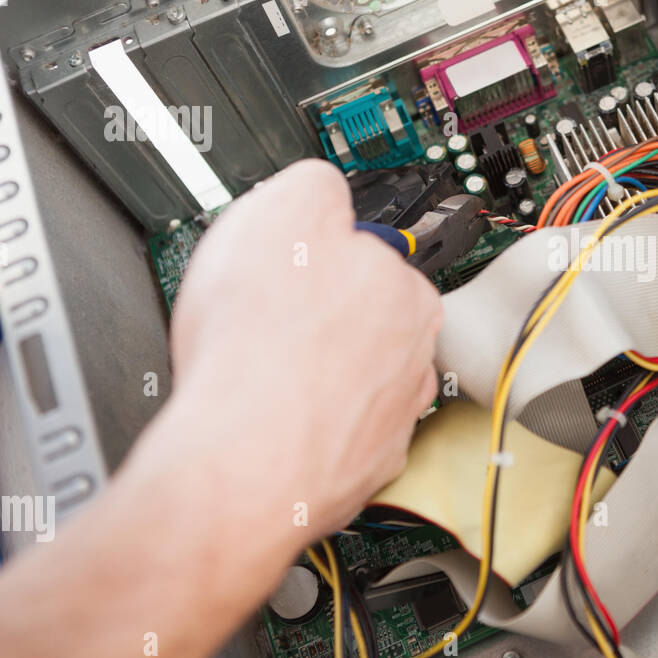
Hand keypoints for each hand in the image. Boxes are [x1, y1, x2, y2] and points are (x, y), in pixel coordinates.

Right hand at [162, 159, 441, 545]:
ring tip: (260, 369)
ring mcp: (392, 420)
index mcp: (407, 291)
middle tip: (269, 316)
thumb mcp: (281, 209)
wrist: (243, 461)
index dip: (320, 255)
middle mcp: (414, 357)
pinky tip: (269, 415)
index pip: (371, 255)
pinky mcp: (361, 471)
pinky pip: (334, 433)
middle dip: (322, 315)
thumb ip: (315, 186)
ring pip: (355, 379)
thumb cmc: (261, 347)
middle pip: (368, 319)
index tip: (295, 263)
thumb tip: (323, 187)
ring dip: (314, 372)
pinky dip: (305, 424)